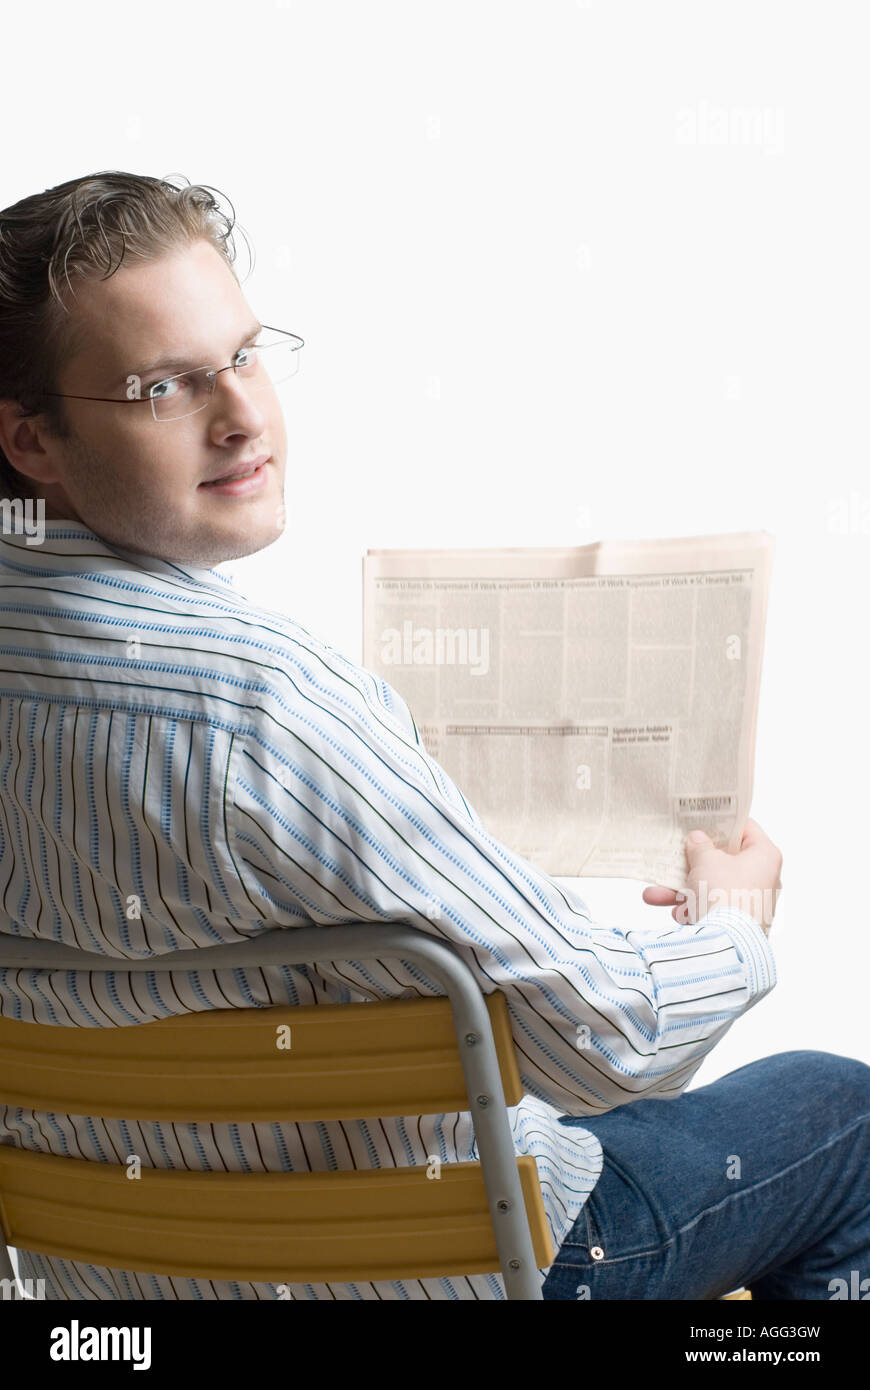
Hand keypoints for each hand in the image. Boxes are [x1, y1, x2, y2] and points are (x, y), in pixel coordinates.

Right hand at [641, 817, 782, 933]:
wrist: (727, 943)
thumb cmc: (724, 894)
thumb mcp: (706, 861)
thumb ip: (700, 846)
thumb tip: (698, 839)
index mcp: (764, 855)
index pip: (745, 829)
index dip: (721, 823)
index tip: (700, 820)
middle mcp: (763, 877)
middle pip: (723, 861)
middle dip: (691, 864)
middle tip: (673, 858)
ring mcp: (751, 901)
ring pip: (712, 888)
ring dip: (681, 891)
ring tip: (654, 894)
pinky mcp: (739, 922)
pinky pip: (712, 909)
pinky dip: (691, 910)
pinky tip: (673, 914)